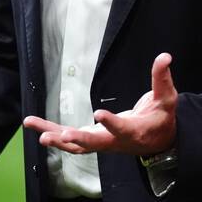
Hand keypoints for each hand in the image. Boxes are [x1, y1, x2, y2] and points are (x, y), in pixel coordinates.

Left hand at [23, 53, 177, 157]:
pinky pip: (69, 141)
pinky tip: (35, 127)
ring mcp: (101, 143)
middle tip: (60, 135)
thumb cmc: (161, 119)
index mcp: (134, 131)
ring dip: (55, 137)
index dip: (110, 123)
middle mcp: (115, 141)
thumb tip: (164, 56)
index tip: (98, 114)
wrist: (158, 143)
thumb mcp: (167, 99)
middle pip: (93, 144)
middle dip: (76, 139)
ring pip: (75, 146)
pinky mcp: (92, 140)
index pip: (121, 128)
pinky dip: (52, 134)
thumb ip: (162, 79)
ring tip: (36, 128)